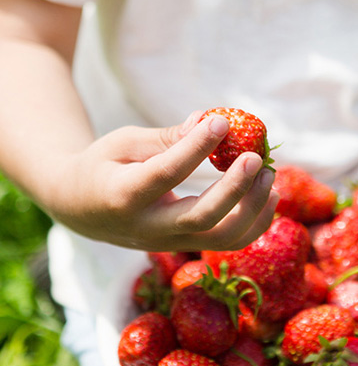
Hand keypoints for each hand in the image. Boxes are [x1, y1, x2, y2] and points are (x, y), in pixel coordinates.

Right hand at [42, 111, 277, 250]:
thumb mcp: (122, 144)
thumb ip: (164, 137)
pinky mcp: (188, 246)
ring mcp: (171, 243)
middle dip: (235, 188)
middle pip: (202, 218)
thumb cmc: (103, 166)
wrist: (80, 208)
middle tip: (256, 157)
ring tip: (269, 173)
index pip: (167, 174)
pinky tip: (269, 193)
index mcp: (123, 196)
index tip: (222, 122)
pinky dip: (257, 221)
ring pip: (223, 237)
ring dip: (254, 207)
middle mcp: (149, 228)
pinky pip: (231, 242)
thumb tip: (205, 120)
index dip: (196, 148)